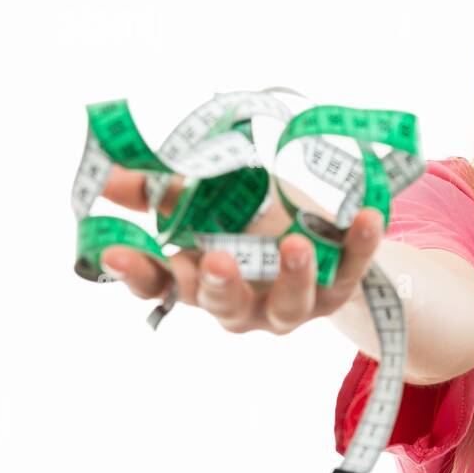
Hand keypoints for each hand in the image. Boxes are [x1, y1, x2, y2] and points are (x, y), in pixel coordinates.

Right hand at [95, 168, 384, 333]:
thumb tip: (105, 168)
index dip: (137, 273)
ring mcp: (292, 303)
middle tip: (217, 260)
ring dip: (293, 274)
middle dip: (220, 284)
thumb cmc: (246, 221)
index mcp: (199, 280)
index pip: (159, 285)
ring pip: (290, 303)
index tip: (115, 253)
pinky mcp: (338, 288)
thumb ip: (156, 188)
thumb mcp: (201, 202)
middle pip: (224, 304)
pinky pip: (351, 269)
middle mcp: (243, 302)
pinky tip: (368, 216)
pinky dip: (361, 244)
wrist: (320, 241)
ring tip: (297, 244)